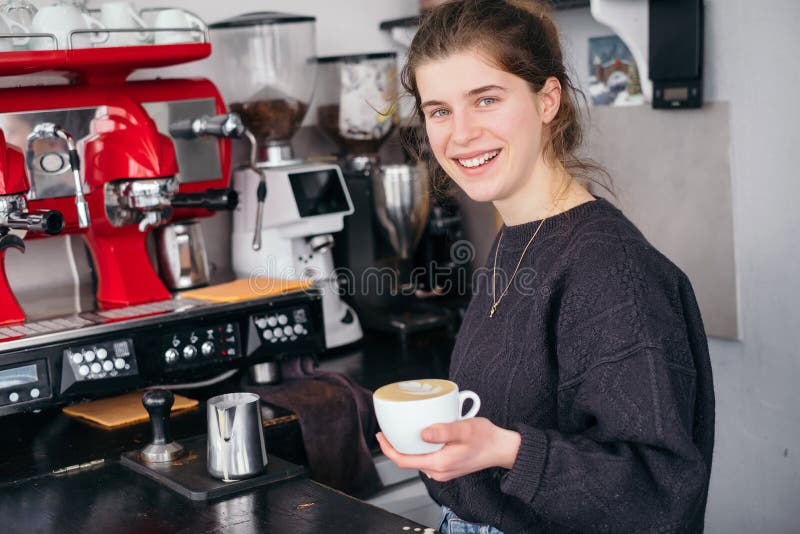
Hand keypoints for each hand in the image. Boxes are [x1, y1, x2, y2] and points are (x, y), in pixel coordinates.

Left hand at [376, 417, 520, 481]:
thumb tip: (422, 433)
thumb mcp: (464, 429)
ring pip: (416, 460)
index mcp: (439, 464)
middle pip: (407, 461)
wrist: (502, 448)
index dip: (388, 449)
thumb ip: (443, 431)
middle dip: (395, 446)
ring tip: (401, 430)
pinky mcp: (447, 466)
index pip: (404, 461)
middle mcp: (438, 471)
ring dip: (407, 447)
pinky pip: (426, 459)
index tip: (381, 435)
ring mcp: (442, 471)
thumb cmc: (486, 438)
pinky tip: (420, 436)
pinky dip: (418, 448)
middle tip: (388, 429)